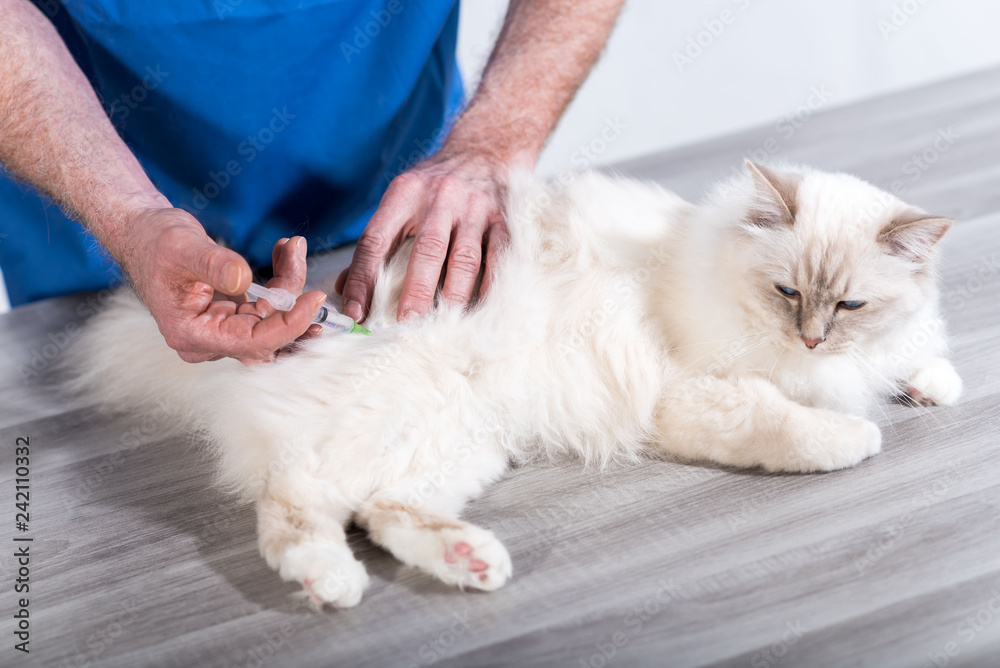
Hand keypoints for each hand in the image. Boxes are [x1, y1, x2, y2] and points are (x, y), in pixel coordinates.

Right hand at [119, 207, 326, 362]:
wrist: (143, 233)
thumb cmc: (153, 241)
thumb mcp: (182, 247)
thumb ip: (213, 264)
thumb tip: (242, 279)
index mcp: (192, 335)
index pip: (252, 342)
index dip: (288, 325)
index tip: (313, 299)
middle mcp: (209, 340)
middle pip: (269, 338)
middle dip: (295, 309)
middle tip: (312, 278)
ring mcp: (223, 329)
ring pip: (273, 320)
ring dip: (290, 287)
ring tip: (292, 248)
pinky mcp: (234, 314)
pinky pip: (268, 306)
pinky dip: (281, 282)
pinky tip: (285, 252)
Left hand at [338, 145, 511, 321]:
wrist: (486, 149)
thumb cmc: (436, 184)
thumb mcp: (402, 198)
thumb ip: (377, 241)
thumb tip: (344, 288)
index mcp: (404, 193)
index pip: (376, 239)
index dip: (362, 278)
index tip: (354, 312)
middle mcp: (440, 198)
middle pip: (425, 250)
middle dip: (414, 291)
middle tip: (404, 325)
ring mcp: (475, 208)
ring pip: (463, 258)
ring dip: (452, 295)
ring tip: (442, 324)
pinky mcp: (503, 220)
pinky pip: (497, 258)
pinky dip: (489, 286)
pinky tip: (480, 309)